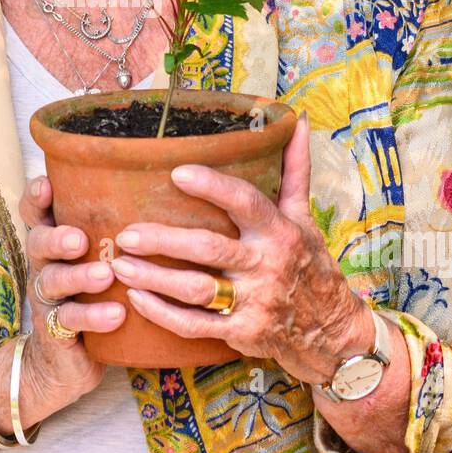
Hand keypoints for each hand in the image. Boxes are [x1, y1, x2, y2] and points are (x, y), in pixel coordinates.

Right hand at [14, 175, 127, 416]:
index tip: (47, 183)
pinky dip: (93, 316)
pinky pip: (69, 321)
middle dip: (57, 238)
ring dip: (79, 276)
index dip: (36, 198)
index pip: (36, 214)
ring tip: (105, 275)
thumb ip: (113, 235)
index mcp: (55, 244)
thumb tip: (167, 196)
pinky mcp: (56, 331)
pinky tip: (116, 314)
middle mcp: (45, 266)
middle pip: (37, 243)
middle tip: (80, 239)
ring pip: (53, 281)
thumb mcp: (97, 263)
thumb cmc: (92, 299)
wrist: (64, 365)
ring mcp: (47, 300)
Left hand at [109, 113, 371, 386]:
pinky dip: (162, 314)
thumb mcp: (305, 217)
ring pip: (196, 289)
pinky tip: (136, 298)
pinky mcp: (241, 332)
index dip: (213, 187)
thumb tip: (295, 120)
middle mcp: (267, 265)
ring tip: (120, 265)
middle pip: (210, 249)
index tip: (177, 173)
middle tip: (127, 233)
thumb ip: (294, 169)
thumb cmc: (310, 264)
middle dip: (164, 241)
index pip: (245, 202)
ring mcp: (254, 302)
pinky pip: (195, 326)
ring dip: (154, 278)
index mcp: (280, 232)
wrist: (331, 331)